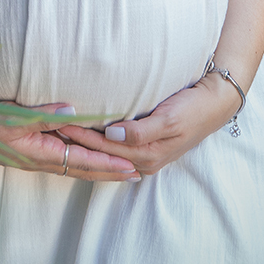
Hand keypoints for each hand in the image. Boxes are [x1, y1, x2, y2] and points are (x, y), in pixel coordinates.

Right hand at [0, 101, 140, 182]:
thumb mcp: (11, 115)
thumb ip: (43, 114)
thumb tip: (75, 112)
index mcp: (37, 154)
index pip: (81, 161)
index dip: (107, 165)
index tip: (131, 168)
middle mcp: (37, 160)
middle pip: (80, 169)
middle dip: (108, 173)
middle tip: (136, 175)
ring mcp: (30, 157)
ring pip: (71, 166)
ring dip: (95, 168)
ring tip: (117, 169)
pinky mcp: (24, 151)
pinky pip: (59, 159)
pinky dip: (77, 159)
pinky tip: (82, 155)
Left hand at [56, 73, 241, 175]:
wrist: (215, 103)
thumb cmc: (192, 109)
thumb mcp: (169, 120)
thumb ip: (140, 131)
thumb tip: (111, 135)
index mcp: (147, 156)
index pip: (103, 147)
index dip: (79, 135)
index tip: (56, 122)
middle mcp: (143, 160)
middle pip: (101, 152)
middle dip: (75, 140)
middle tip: (48, 124)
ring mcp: (145, 153)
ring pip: (106, 151)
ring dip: (83, 140)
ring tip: (59, 127)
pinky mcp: (146, 144)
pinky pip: (115, 145)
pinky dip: (97, 139)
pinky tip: (85, 131)